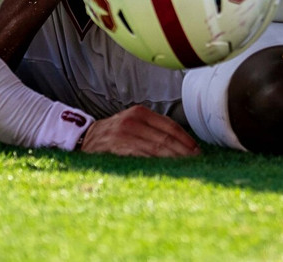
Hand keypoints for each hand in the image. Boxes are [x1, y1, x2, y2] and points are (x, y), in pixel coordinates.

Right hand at [78, 105, 199, 157]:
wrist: (85, 138)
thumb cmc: (114, 133)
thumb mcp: (132, 122)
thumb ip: (152, 128)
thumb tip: (180, 143)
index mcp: (140, 112)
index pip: (169, 125)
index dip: (185, 139)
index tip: (197, 150)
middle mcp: (134, 120)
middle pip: (166, 138)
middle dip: (184, 151)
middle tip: (197, 161)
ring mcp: (125, 134)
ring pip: (156, 148)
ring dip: (174, 159)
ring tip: (187, 167)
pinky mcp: (118, 147)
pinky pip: (142, 157)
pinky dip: (157, 164)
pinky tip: (167, 170)